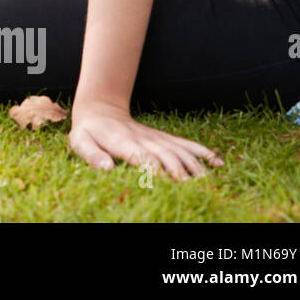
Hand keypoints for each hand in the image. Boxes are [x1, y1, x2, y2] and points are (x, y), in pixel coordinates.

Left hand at [68, 99, 223, 179]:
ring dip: (195, 166)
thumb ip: (92, 155)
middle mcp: (144, 139)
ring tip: (208, 183)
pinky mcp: (164, 138)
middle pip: (166, 156)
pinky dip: (203, 152)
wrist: (100, 108)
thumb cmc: (88, 131)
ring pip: (180, 151)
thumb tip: (107, 169)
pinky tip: (219, 163)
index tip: (166, 182)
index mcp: (123, 142)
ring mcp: (157, 138)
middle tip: (192, 190)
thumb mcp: (79, 141)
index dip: (155, 169)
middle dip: (179, 172)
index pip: (143, 156)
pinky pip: (186, 144)